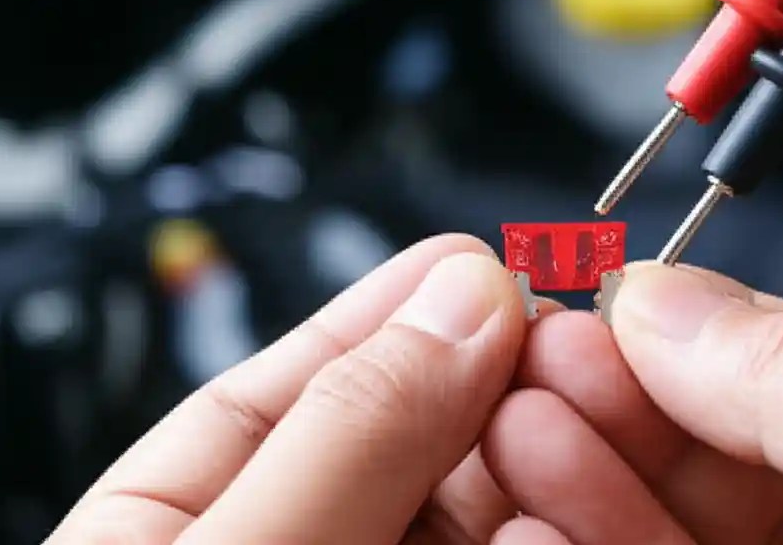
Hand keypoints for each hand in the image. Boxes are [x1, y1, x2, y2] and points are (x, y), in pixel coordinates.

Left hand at [45, 234, 551, 544]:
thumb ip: (346, 435)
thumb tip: (464, 296)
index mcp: (187, 511)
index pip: (311, 375)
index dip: (411, 312)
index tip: (496, 265)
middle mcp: (302, 539)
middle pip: (424, 437)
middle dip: (505, 383)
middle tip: (577, 347)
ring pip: (490, 498)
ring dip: (554, 455)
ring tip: (594, 421)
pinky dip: (565, 531)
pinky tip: (576, 519)